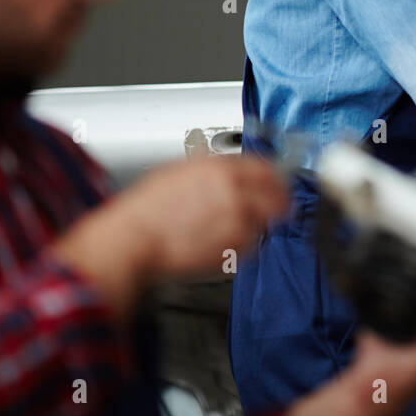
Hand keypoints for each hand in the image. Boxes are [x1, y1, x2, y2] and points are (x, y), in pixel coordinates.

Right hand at [113, 157, 288, 277]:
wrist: (135, 239)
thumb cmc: (147, 208)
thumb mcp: (180, 171)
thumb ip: (214, 170)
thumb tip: (234, 173)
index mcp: (221, 169)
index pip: (267, 168)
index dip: (276, 176)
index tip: (279, 183)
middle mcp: (235, 192)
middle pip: (278, 196)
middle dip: (279, 203)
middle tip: (277, 209)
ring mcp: (237, 221)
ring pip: (265, 223)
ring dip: (257, 226)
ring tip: (230, 230)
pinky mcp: (234, 248)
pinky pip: (250, 246)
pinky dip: (241, 246)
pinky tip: (218, 243)